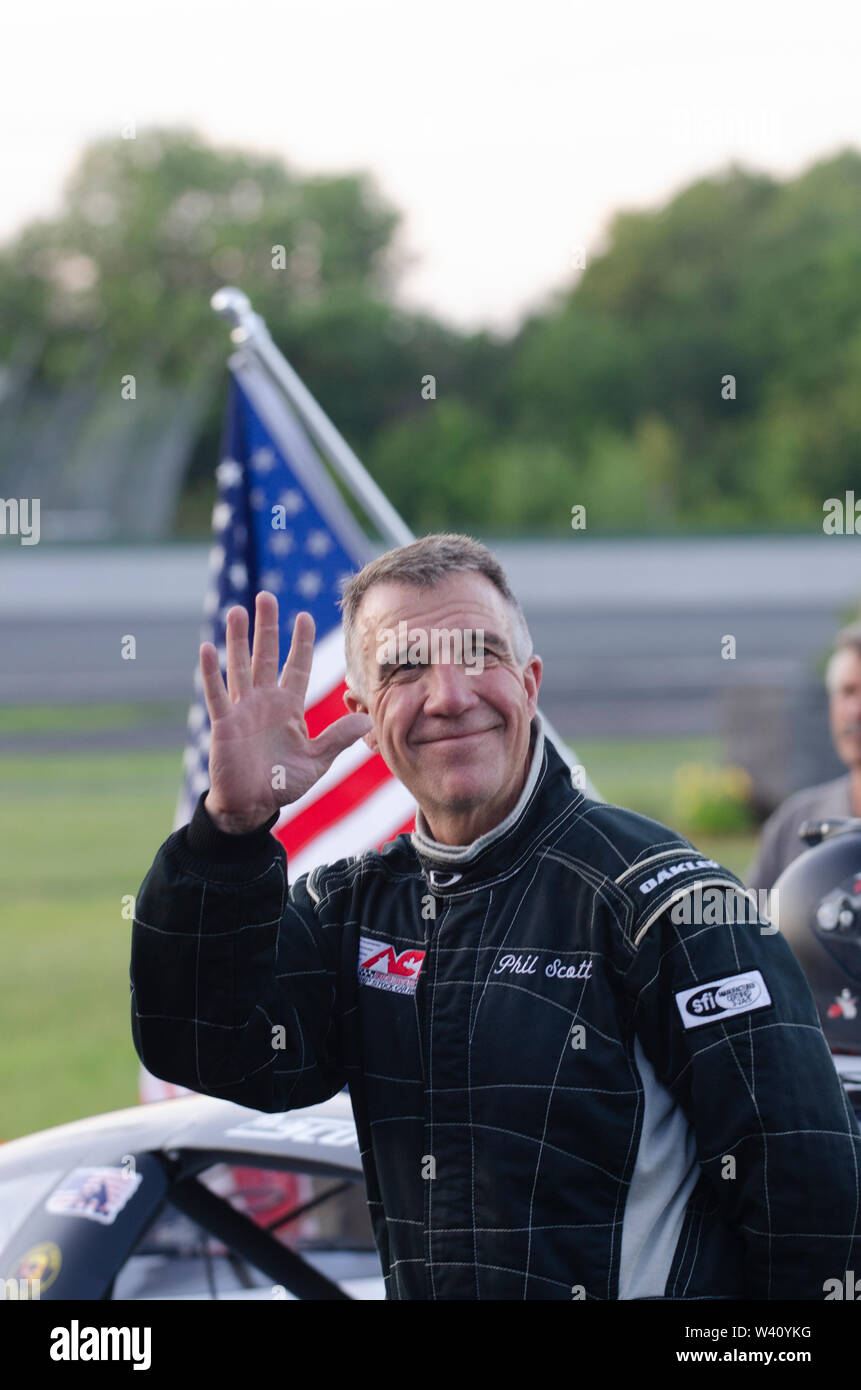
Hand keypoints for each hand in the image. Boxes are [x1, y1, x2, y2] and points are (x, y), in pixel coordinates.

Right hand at [199, 592, 371, 833]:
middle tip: (267, 596)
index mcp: (288, 707)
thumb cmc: (283, 783)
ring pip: (239, 666)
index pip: (295, 666)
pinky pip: (217, 693)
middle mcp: (264, 701)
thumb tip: (366, 718)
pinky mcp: (223, 723)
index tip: (304, 616)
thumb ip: (337, 738)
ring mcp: (242, 709)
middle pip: (265, 656)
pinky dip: (212, 672)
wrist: (252, 805)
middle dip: (267, 627)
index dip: (300, 642)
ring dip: (238, 639)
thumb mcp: (317, 760)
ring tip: (238, 610)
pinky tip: (208, 648)